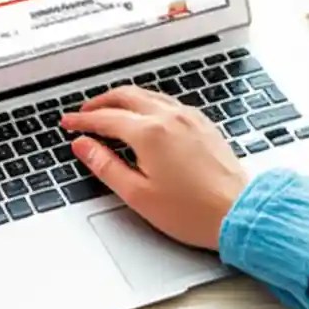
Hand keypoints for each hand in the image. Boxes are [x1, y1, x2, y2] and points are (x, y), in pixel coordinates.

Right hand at [60, 86, 247, 249]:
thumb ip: (105, 166)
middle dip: (100, 102)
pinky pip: (168, 102)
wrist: (239, 213)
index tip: (68, 123)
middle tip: (84, 113)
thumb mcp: (137, 194)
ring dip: (123, 99)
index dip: (82, 120)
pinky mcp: (203, 124)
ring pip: (148, 95)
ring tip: (110, 111)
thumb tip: (84, 146)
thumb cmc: (193, 211)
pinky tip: (145, 115)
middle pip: (125, 96)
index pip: (105, 118)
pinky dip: (147, 102)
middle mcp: (170, 118)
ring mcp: (189, 118)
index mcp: (149, 133)